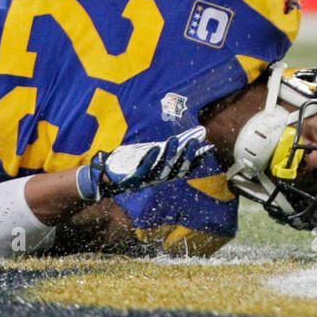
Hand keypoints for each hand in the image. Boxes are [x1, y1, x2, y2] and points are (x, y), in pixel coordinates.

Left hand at [76, 126, 212, 202]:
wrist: (108, 177)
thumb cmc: (133, 163)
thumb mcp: (153, 154)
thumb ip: (170, 147)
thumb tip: (190, 137)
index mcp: (165, 174)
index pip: (186, 168)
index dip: (198, 159)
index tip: (209, 147)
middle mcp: (159, 179)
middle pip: (177, 170)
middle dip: (187, 156)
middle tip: (195, 141)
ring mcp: (146, 180)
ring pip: (162, 169)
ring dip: (169, 155)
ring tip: (175, 140)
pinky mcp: (133, 179)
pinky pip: (144, 169)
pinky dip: (150, 159)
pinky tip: (155, 147)